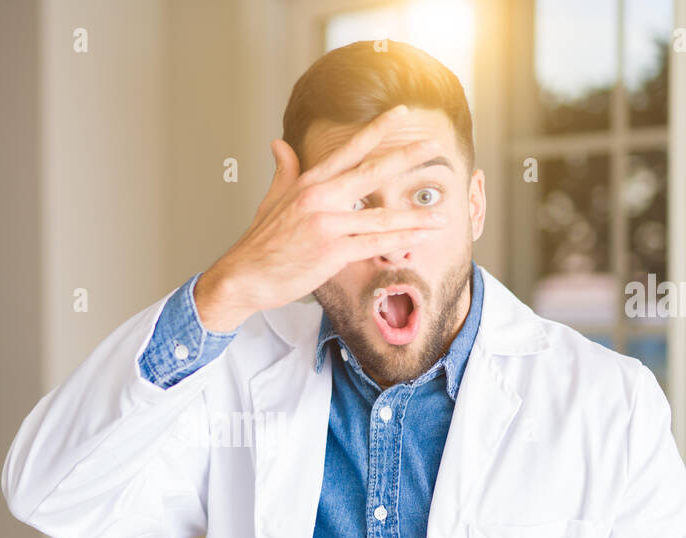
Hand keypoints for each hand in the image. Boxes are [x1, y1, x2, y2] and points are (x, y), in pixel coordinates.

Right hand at [193, 104, 448, 331]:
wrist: (244, 276)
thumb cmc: (258, 243)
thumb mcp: (271, 200)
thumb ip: (284, 171)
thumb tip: (279, 144)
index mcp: (308, 184)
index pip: (348, 150)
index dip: (376, 130)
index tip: (399, 113)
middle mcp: (319, 198)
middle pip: (371, 173)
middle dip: (406, 158)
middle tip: (432, 146)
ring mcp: (327, 225)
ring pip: (381, 217)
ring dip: (415, 217)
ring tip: (442, 214)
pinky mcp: (332, 252)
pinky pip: (375, 245)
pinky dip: (401, 242)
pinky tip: (420, 239)